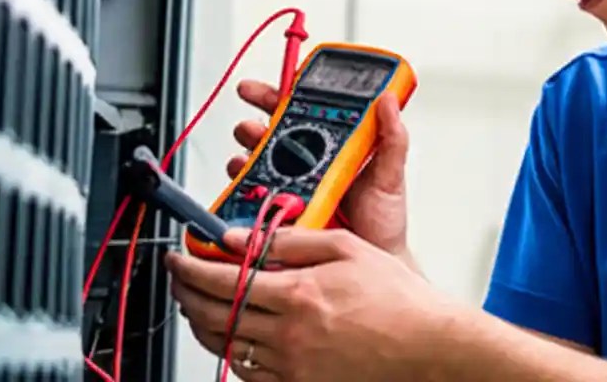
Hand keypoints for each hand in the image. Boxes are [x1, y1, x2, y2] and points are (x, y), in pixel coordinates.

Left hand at [166, 227, 449, 381]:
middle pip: (212, 315)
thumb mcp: (347, 248)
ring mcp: (292, 366)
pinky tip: (228, 336)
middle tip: (178, 278)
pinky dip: (227, 352)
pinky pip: (246, 372)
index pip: (222, 280)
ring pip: (223, 347)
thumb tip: (241, 239)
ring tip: (194, 305)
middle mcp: (289, 334)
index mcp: (299, 294)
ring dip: (198, 324)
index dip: (189, 268)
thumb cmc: (397, 300)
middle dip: (184, 294)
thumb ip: (291, 241)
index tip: (178, 258)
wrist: (428, 347)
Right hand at [228, 80, 412, 262]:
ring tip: (245, 155)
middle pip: (270, 136)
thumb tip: (389, 100)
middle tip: (248, 126)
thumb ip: (392, 138)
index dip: (279, 97)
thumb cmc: (384, 221)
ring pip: (256, 166)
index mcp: (331, 149)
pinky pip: (252, 201)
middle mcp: (306, 167)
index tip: (265, 90)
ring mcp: (290, 192)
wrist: (375, 266)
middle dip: (253, 126)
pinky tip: (243, 189)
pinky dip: (241, 193)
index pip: (301, 114)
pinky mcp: (279, 218)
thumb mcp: (390, 176)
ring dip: (244, 156)